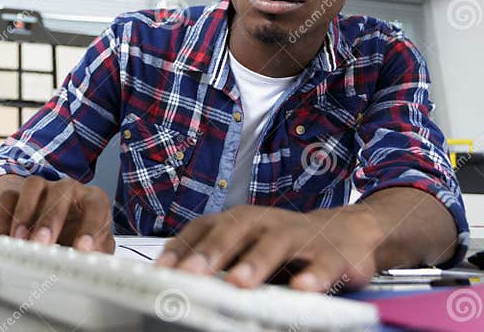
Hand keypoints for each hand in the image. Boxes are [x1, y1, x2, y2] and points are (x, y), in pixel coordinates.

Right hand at [0, 175, 114, 252]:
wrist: (54, 228)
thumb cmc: (78, 238)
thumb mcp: (90, 248)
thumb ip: (94, 255)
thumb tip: (95, 269)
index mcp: (93, 200)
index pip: (97, 205)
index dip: (91, 225)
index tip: (82, 248)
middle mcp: (69, 189)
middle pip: (63, 191)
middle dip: (52, 218)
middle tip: (44, 242)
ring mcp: (43, 186)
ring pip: (34, 186)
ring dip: (26, 214)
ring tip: (21, 241)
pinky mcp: (19, 192)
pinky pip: (9, 196)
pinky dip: (6, 215)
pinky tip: (4, 235)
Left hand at [155, 204, 383, 291]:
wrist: (348, 232)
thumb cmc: (284, 243)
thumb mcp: (248, 247)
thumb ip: (219, 262)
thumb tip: (178, 283)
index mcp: (239, 220)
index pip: (204, 228)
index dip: (182, 247)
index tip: (162, 270)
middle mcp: (265, 222)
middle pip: (235, 230)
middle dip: (212, 252)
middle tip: (192, 274)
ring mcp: (300, 235)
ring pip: (276, 243)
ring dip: (256, 262)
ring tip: (240, 283)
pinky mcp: (334, 254)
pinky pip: (323, 264)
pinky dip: (314, 276)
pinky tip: (302, 289)